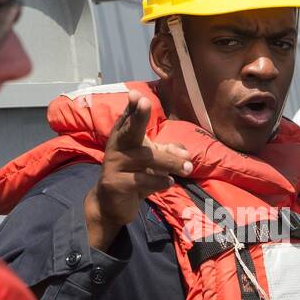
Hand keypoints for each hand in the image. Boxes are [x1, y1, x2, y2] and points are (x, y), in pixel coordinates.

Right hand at [85, 92, 191, 250]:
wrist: (111, 204)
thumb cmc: (134, 175)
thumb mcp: (152, 162)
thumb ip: (169, 152)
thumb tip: (185, 155)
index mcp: (123, 137)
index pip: (128, 118)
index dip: (133, 107)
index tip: (137, 95)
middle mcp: (117, 147)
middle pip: (129, 130)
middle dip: (138, 116)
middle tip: (145, 102)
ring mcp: (114, 165)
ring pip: (145, 158)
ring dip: (169, 162)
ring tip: (187, 168)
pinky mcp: (116, 184)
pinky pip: (141, 180)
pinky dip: (159, 181)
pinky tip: (170, 182)